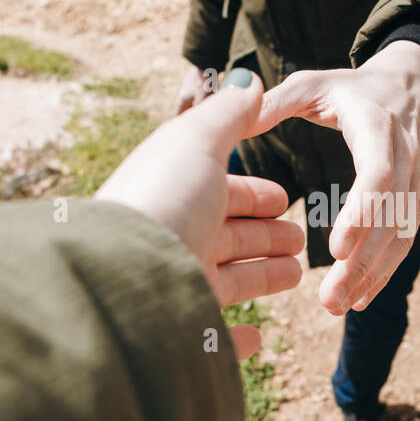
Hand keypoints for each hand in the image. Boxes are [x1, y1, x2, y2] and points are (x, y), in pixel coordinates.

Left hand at [96, 71, 303, 358]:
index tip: (284, 198)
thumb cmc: (162, 201)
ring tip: (296, 276)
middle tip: (299, 240)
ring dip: (263, 278)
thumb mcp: (197, 143)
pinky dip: (236, 340)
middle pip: (229, 237)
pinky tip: (257, 337)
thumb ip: (228, 114)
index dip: (254, 194)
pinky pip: (213, 339)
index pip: (222, 192)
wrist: (121, 280)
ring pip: (230, 282)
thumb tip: (248, 80)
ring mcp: (177, 289)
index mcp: (175, 194)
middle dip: (265, 235)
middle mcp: (173, 240)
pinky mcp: (184, 333)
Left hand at [255, 41, 419, 314]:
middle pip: (391, 217)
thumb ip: (274, 102)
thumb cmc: (350, 88)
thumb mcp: (312, 83)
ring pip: (401, 236)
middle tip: (329, 298)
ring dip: (372, 275)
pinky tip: (358, 299)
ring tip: (338, 306)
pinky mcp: (416, 201)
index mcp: (378, 126)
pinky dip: (383, 273)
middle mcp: (405, 156)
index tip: (335, 249)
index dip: (361, 212)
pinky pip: (404, 242)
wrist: (410, 86)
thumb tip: (237, 110)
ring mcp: (416, 181)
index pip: (378, 174)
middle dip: (362, 261)